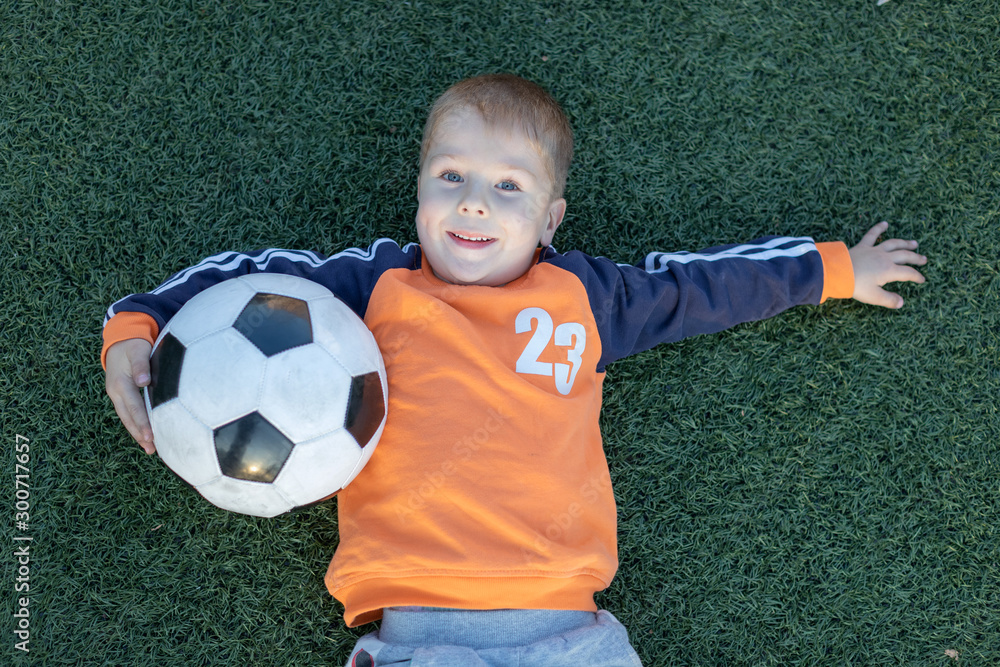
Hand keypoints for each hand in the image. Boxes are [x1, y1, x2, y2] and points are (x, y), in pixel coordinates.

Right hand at [105, 339, 155, 453]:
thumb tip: (143, 381)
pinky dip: (136, 424)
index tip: (151, 436)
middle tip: (152, 449)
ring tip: (150, 448)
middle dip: (139, 434)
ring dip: (137, 433)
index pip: (134, 407)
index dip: (142, 422)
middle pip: (128, 418)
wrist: (120, 338)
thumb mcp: (138, 351)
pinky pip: (128, 412)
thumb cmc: (133, 344)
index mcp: (120, 384)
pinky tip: (144, 434)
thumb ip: (142, 365)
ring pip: (127, 417)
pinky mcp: (121, 394)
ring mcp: (117, 394)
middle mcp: (116, 392)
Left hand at [849, 221, 926, 307]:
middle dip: (915, 258)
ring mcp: (874, 250)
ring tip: (914, 243)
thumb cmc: (855, 285)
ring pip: (893, 244)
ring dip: (904, 243)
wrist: (837, 272)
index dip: (916, 277)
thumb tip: (901, 303)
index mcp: (889, 271)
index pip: (908, 273)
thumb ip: (889, 300)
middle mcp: (885, 258)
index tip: (922, 279)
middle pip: (904, 256)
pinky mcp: (862, 246)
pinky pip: (872, 234)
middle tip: (924, 259)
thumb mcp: (873, 296)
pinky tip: (884, 223)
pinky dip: (878, 228)